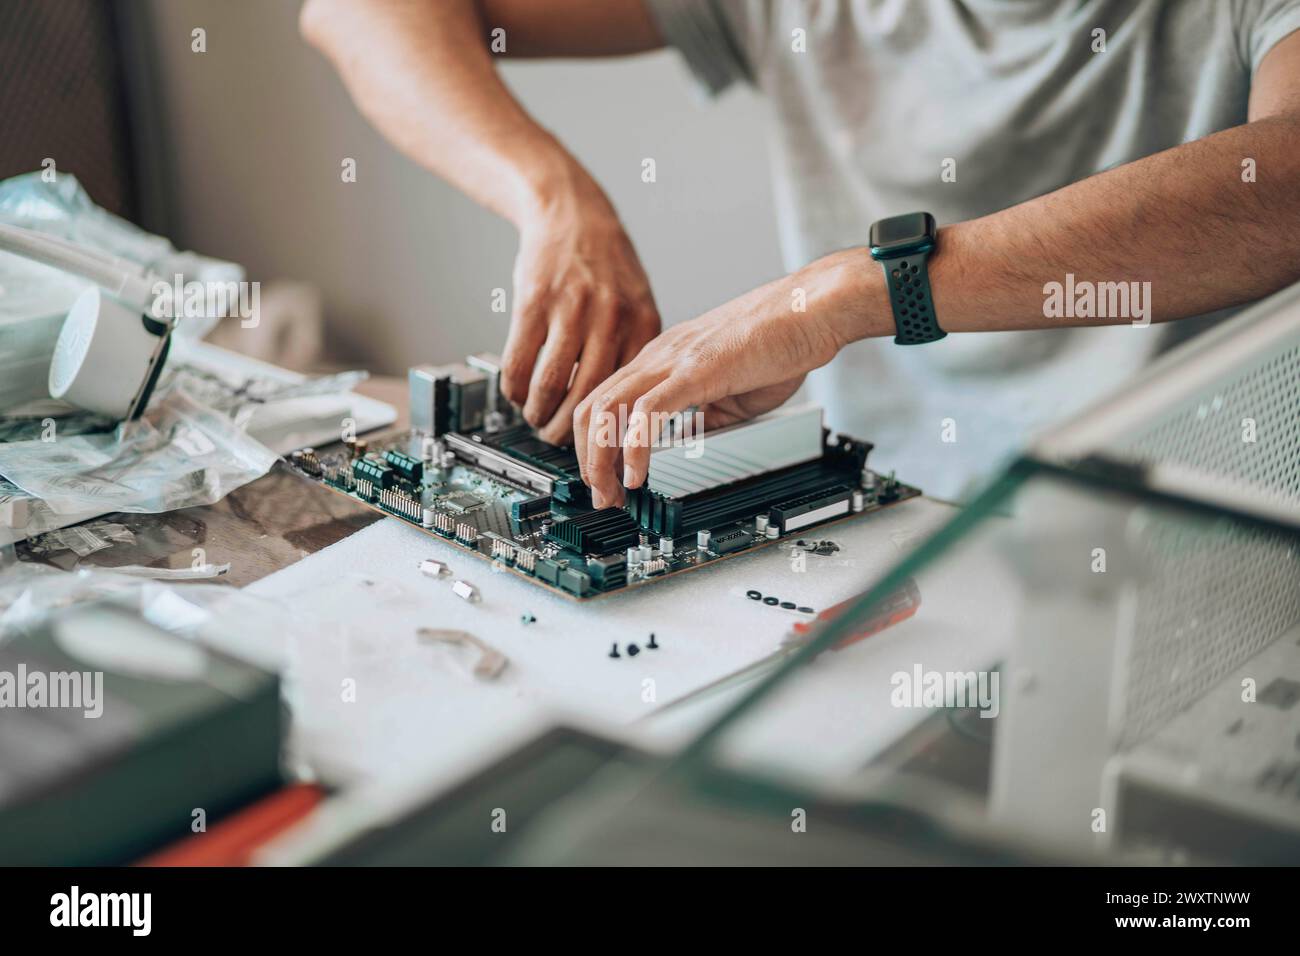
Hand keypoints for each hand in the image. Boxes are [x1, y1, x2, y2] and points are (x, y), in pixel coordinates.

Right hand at [501, 166, 659, 444]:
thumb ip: (635, 352)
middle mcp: (610, 318)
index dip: (612, 430)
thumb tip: (632, 411)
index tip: (601, 448)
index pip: (630, 396)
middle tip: (559, 440)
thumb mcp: (638, 305)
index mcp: (643, 325)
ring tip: (536, 419)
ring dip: (538, 413)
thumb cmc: (606, 266)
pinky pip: (519, 362)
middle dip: (570, 431)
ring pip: (551, 386)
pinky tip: (517, 394)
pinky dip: (515, 389)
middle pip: (588, 398)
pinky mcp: (534, 302)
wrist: (571, 213)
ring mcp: (571, 309)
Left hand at [573, 248, 883, 507]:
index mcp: (662, 360)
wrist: (811, 311)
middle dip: (588, 459)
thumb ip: (702, 416)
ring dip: (602, 458)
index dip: (594, 445)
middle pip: (592, 406)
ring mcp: (673, 360)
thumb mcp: (728, 391)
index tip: (605, 479)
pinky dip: (635, 448)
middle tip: (602, 495)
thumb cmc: (780, 341)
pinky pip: (648, 411)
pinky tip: (639, 474)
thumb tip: (685, 448)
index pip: (604, 401)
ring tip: (613, 491)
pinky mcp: (696, 370)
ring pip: (608, 408)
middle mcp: (658, 356)